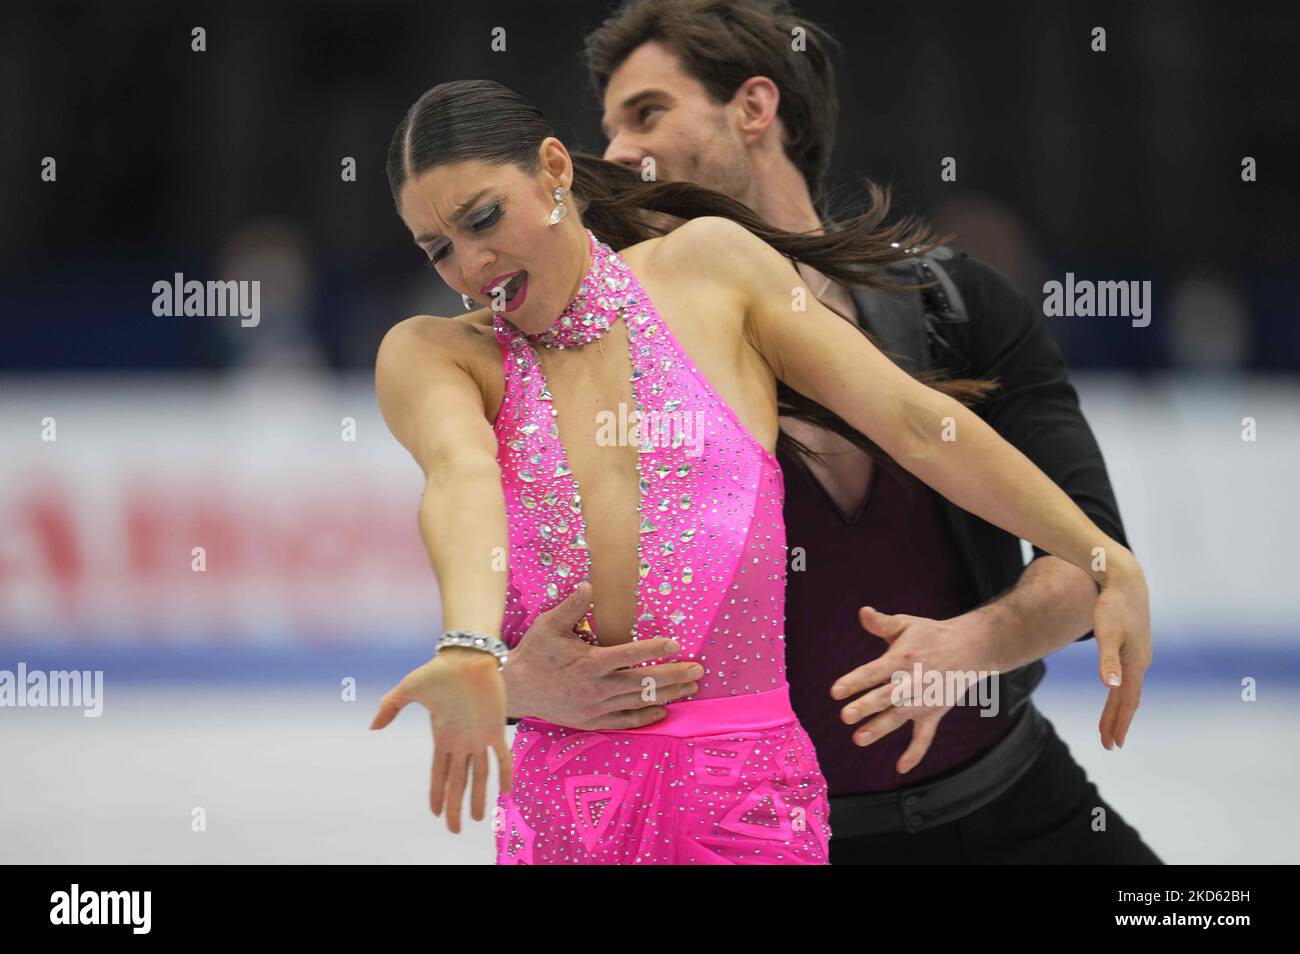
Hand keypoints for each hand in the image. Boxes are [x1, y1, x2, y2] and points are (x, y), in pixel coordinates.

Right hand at [369, 648, 510, 833]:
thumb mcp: (409, 689)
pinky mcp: (496, 728)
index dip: (437, 793)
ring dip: (479, 797)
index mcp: (442, 736)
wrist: (467, 656)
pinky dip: (506, 773)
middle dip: (455, 806)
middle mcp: (461, 742)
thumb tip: (372, 726)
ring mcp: (479, 737)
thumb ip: (391, 706)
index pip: (439, 773)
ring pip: (480, 775)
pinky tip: (508, 792)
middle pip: (457, 782)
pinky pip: (503, 756)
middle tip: (455, 830)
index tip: (434, 813)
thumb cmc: (439, 671)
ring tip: (478, 819)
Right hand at [503, 581, 704, 729]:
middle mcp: (598, 687)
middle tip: (698, 670)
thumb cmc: (533, 654)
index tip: (676, 645)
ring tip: (690, 688)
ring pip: (639, 701)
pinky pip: (624, 721)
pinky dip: (645, 717)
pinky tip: (663, 711)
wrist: (514, 690)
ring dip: (667, 695)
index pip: (630, 654)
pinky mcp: (591, 721)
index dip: (655, 650)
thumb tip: (589, 586)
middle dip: (674, 676)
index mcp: (591, 662)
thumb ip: (572, 607)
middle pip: (643, 682)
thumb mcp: (549, 625)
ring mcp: (596, 707)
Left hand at [828, 606, 995, 774]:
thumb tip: (863, 612)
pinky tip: (900, 767)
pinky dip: (915, 753)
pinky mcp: (934, 713)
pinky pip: (925, 737)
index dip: (855, 681)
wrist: (972, 649)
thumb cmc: (931, 635)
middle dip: (866, 707)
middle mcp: (913, 682)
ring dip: (880, 728)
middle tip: (845, 716)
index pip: (875, 672)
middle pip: (885, 697)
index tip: (835, 691)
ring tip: (858, 738)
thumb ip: (882, 623)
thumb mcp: (907, 624)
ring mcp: (924, 701)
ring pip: (899, 717)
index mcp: (903, 659)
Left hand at [1092, 552, 1152, 749]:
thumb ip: (1107, 659)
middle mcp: (1140, 661)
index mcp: (1136, 662)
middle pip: (1128, 698)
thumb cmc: (1113, 604)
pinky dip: (1120, 689)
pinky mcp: (1133, 644)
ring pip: (1127, 687)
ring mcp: (1138, 652)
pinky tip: (1115, 689)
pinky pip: (1126, 675)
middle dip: (1117, 721)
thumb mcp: (1107, 632)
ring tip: (1109, 724)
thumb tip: (1111, 685)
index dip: (1120, 722)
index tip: (1113, 743)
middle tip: (1108, 743)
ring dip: (1118, 707)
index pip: (1128, 700)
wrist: (1124, 578)